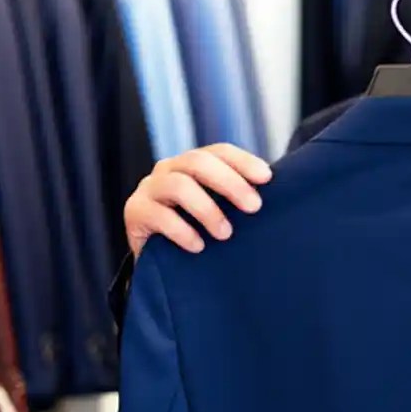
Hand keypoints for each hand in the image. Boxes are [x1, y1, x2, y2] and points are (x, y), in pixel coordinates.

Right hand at [124, 144, 272, 258]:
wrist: (157, 260)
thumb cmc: (197, 229)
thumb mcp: (219, 209)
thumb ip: (237, 197)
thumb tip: (276, 191)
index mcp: (192, 163)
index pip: (219, 151)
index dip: (243, 161)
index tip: (267, 178)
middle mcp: (169, 169)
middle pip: (199, 162)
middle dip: (230, 183)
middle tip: (254, 207)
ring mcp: (149, 188)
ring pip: (179, 185)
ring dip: (207, 209)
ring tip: (226, 233)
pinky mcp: (135, 211)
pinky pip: (159, 215)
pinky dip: (182, 231)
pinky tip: (198, 246)